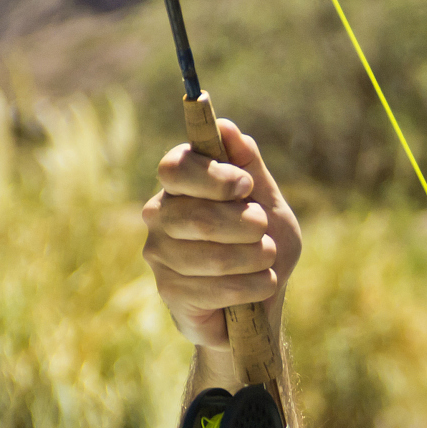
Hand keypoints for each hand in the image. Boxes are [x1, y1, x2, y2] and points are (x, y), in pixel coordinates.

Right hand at [141, 119, 302, 353]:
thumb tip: (226, 127)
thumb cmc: (261, 244)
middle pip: (195, 215)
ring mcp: (159, 254)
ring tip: (267, 258)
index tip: (245, 186)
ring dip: (252, 257)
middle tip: (263, 230)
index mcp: (180, 184)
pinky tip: (264, 283)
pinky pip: (212, 288)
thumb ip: (249, 166)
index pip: (176, 168)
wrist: (261, 300)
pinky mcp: (169, 291)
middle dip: (243, 224)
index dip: (213, 177)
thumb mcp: (267, 201)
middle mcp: (159, 215)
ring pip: (208, 255)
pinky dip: (250, 286)